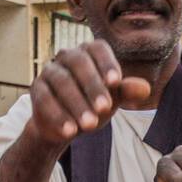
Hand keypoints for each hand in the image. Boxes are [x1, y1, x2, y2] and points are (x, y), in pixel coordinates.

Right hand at [28, 40, 150, 146]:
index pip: (98, 49)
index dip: (107, 63)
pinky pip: (44, 99)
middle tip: (105, 109)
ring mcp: (49, 70)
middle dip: (93, 87)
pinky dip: (58, 116)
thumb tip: (145, 88)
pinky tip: (70, 132)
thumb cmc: (93, 104)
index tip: (116, 82)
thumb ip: (127, 92)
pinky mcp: (36, 88)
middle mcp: (67, 56)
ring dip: (76, 105)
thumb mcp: (113, 99)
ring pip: (61, 82)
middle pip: (79, 63)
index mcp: (89, 52)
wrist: (66, 125)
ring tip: (90, 126)